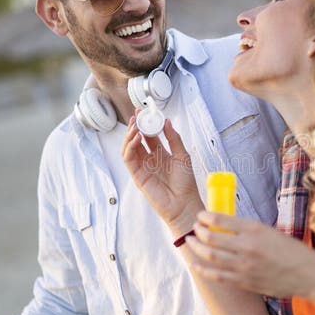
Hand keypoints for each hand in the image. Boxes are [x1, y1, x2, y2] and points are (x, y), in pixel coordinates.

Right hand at [122, 117, 202, 235]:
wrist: (184, 203)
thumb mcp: (183, 155)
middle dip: (136, 126)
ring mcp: (142, 167)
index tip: (146, 111)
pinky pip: (129, 158)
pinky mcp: (137, 176)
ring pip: (130, 147)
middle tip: (137, 114)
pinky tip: (136, 137)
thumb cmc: (186, 183)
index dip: (147, 123)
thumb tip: (167, 121)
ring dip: (131, 134)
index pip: (150, 135)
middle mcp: (150, 160)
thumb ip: (174, 138)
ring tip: (135, 124)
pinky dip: (129, 146)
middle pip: (138, 139)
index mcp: (161, 154)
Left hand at [187, 210, 314, 297]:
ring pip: (210, 256)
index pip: (221, 219)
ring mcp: (244, 266)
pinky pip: (217, 275)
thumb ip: (247, 230)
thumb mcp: (269, 231)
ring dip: (196, 248)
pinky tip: (195, 264)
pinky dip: (203, 269)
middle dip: (197, 232)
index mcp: (255, 229)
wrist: (306, 274)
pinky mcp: (244, 282)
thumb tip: (223, 226)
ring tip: (191, 242)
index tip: (200, 216)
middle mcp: (247, 246)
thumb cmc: (290, 250)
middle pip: (211, 238)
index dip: (205, 217)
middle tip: (194, 229)